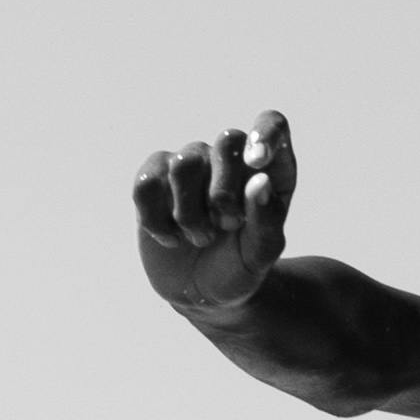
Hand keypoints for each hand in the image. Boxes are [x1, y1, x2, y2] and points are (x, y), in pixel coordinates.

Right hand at [131, 109, 295, 325]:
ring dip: (191, 214)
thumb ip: (267, 220)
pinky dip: (157, 220)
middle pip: (228, 141)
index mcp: (268, 169)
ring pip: (184, 164)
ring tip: (200, 238)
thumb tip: (259, 181)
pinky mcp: (155, 178)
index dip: (265, 135)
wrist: (203, 294)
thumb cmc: (240, 268)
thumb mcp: (261, 255)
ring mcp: (191, 163)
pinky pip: (147, 184)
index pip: (272, 125)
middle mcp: (229, 157)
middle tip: (227, 226)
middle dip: (226, 193)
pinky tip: (170, 238)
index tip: (256, 163)